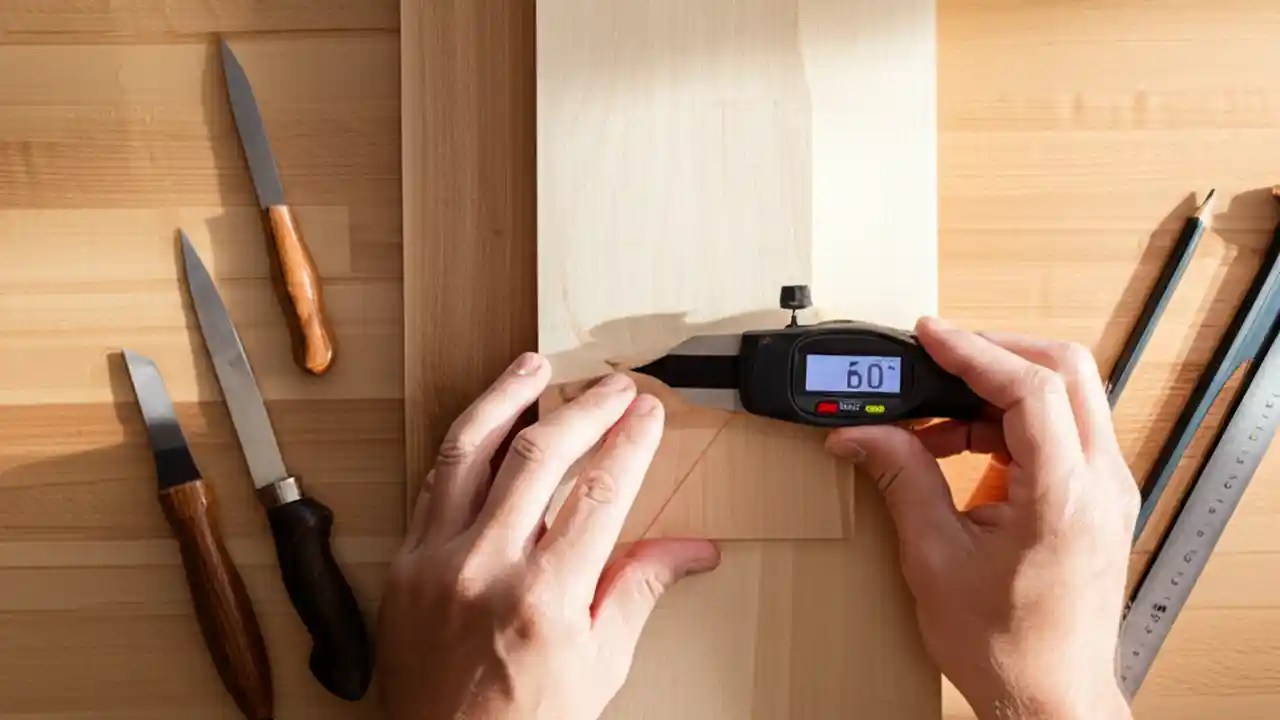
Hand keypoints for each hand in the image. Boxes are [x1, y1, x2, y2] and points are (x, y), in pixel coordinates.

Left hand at [378, 353, 719, 719]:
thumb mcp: (600, 664)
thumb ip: (638, 589)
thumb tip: (692, 549)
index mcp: (545, 598)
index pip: (600, 492)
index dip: (630, 443)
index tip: (647, 414)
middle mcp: (485, 569)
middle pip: (540, 456)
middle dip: (584, 410)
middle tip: (612, 388)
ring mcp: (436, 561)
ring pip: (470, 451)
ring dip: (505, 398)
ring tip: (532, 366)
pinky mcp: (405, 564)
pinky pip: (434, 483)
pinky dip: (464, 444)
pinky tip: (485, 421)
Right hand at [827, 318, 1137, 719]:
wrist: (1049, 696)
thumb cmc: (1005, 647)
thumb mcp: (934, 558)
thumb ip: (901, 479)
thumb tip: (862, 434)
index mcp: (1065, 497)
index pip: (1031, 388)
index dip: (974, 351)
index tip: (930, 335)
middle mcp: (1101, 483)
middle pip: (1065, 370)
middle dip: (994, 353)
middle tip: (937, 358)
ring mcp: (1107, 488)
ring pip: (1065, 395)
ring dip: (998, 390)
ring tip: (935, 419)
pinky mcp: (1097, 497)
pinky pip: (1061, 429)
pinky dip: (1008, 422)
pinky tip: (961, 445)